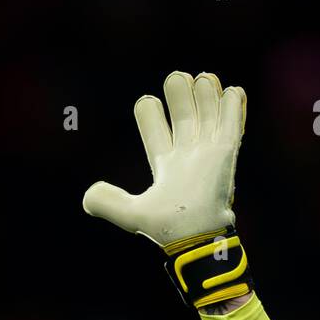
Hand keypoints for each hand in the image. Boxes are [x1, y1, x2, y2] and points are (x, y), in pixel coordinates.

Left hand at [82, 70, 245, 248]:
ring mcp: (207, 148)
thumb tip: (87, 197)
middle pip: (182, 104)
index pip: (153, 120)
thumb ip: (107, 203)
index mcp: (163, 159)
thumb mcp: (131, 214)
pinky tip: (230, 94)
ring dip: (207, 89)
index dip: (149, 107)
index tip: (151, 106)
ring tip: (206, 85)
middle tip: (182, 84)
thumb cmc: (168, 227)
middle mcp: (186, 150)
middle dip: (181, 88)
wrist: (198, 235)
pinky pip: (232, 116)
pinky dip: (232, 101)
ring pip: (208, 104)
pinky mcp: (227, 149)